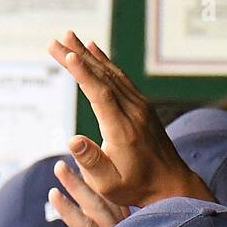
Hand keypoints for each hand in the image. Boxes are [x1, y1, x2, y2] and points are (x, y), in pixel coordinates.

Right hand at [48, 30, 212, 207]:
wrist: (171, 183)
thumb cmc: (136, 188)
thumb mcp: (109, 185)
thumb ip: (91, 162)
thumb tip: (72, 139)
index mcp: (122, 129)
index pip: (100, 94)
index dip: (83, 73)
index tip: (68, 55)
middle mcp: (133, 112)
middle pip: (102, 76)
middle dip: (78, 56)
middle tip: (56, 40)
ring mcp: (139, 106)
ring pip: (111, 73)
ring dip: (89, 55)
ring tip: (69, 38)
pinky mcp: (141, 106)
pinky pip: (120, 78)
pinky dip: (105, 62)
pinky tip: (94, 51)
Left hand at [48, 157, 128, 226]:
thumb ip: (99, 219)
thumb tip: (86, 191)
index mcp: (125, 221)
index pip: (114, 191)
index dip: (101, 170)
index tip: (88, 149)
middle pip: (107, 194)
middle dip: (91, 169)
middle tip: (76, 146)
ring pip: (94, 205)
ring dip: (75, 184)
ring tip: (59, 166)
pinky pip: (82, 225)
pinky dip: (66, 209)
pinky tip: (53, 193)